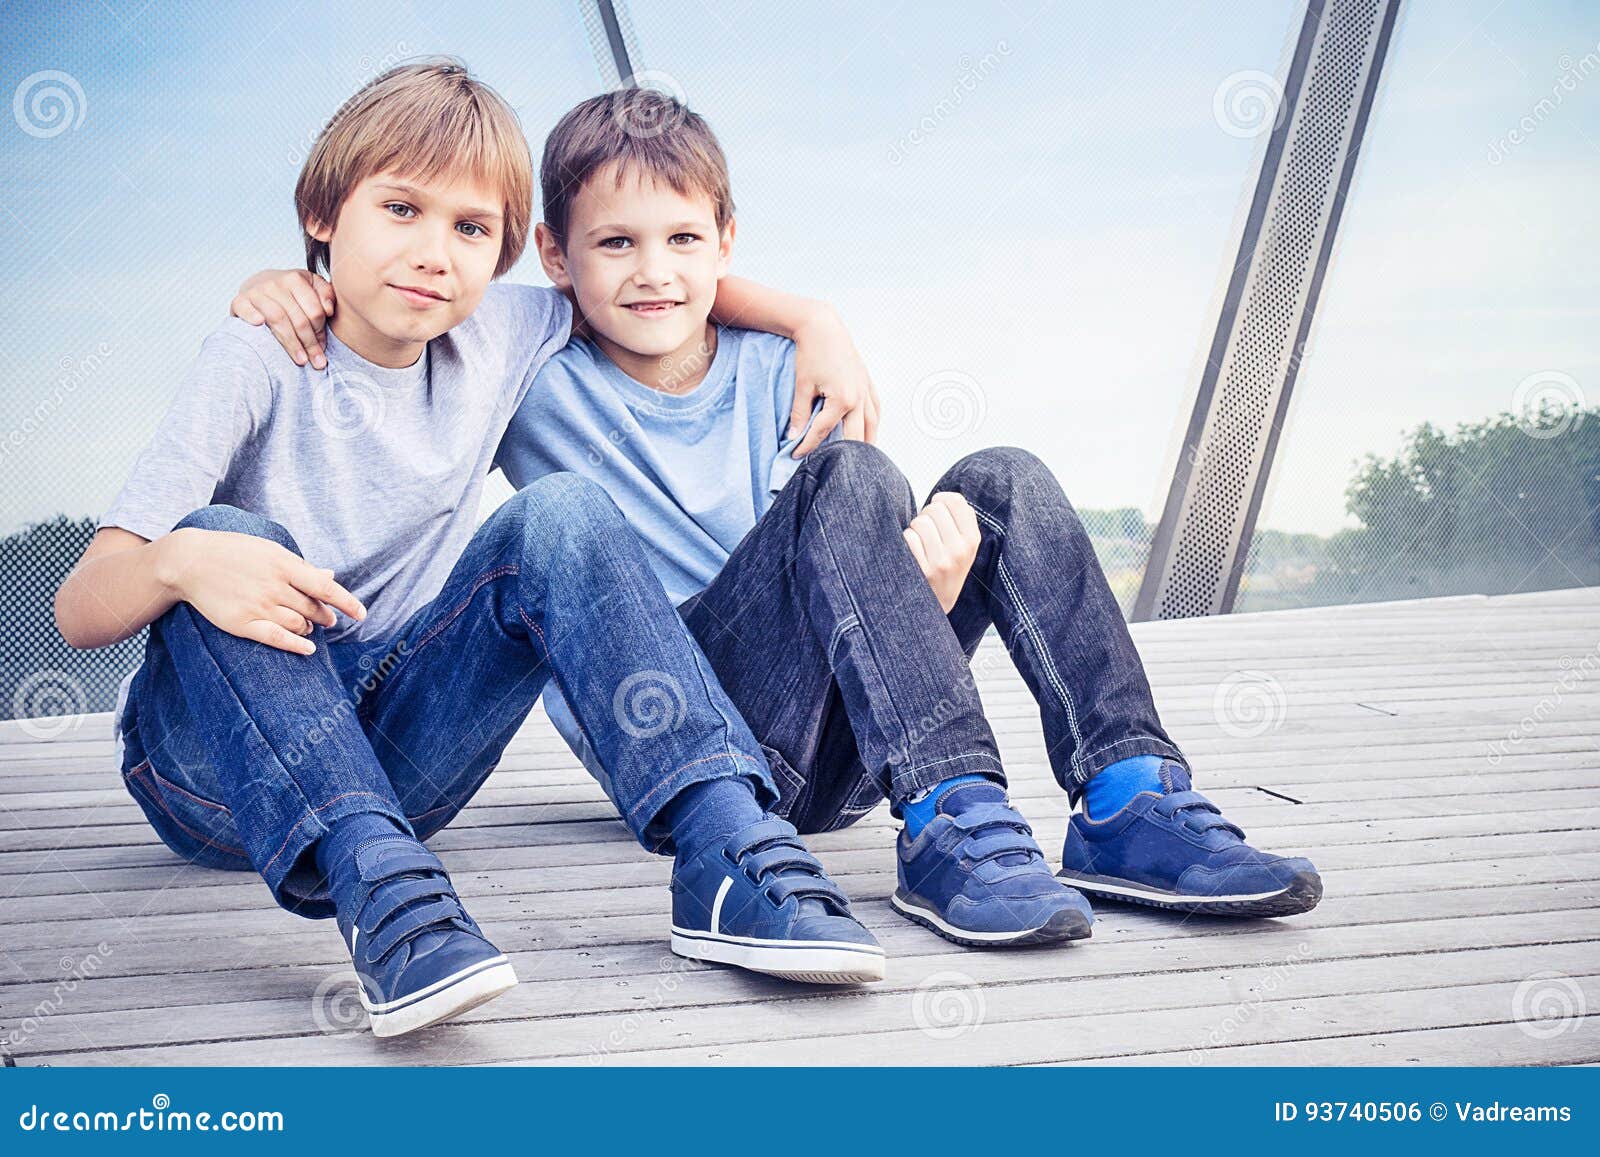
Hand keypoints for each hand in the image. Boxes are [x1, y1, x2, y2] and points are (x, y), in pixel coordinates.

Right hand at [165, 527, 365, 654]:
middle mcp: (275, 587)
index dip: (348, 603)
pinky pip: (277, 639)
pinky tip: (308, 648)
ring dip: (309, 628)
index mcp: (284, 565)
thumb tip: (331, 576)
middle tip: (327, 619)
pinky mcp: (242, 623)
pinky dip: (296, 645)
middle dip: (325, 616)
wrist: (189, 561)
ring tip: (309, 626)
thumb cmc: (234, 553)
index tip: (362, 614)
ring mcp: (259, 606)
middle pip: (314, 609)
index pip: (326, 588)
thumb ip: (301, 567)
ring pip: (298, 624)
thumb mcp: (270, 551)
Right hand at [231, 269, 335, 369]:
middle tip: (317, 362)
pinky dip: (251, 315)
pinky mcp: (239, 300)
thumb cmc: (291, 292)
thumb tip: (329, 310)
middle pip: (297, 318)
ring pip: (277, 319)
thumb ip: (326, 295)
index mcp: (296, 279)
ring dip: (291, 343)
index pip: (314, 311)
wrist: (259, 285)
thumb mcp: (312, 287)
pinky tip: (259, 325)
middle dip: (310, 343)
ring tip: (301, 360)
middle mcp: (275, 283)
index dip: (320, 332)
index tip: (323, 348)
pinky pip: (244, 309)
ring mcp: (256, 292)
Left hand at [788, 305, 880, 456]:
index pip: (823, 432)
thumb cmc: (811, 354)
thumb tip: (793, 436)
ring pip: (871, 424)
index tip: (797, 456)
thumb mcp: (802, 386)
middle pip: (854, 436)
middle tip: (837, 468)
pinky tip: (871, 431)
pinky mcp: (867, 382)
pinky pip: (875, 408)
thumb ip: (800, 414)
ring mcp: (866, 390)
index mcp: (842, 400)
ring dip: (867, 442)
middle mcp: (858, 398)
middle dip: (845, 453)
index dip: (808, 446)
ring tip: (863, 460)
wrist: (823, 327)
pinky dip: (873, 422)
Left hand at [902, 493, 980, 613]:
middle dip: (925, 516)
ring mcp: (941, 562)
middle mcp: (960, 551)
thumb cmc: (945, 570)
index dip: (941, 501)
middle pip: (934, 509)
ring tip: (919, 543)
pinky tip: (911, 554)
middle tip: (925, 531)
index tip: (937, 510)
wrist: (935, 608)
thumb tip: (944, 497)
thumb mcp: (963, 548)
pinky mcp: (922, 571)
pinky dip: (905, 543)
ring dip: (914, 530)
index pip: (956, 501)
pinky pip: (908, 538)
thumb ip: (960, 521)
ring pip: (920, 523)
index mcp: (973, 541)